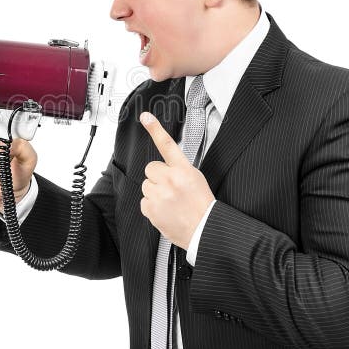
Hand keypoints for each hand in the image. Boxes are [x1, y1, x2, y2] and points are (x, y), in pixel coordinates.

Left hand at [139, 111, 214, 249]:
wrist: (203, 230)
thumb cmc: (202, 206)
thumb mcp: (197, 179)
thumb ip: (180, 170)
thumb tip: (165, 168)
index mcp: (184, 170)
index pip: (168, 145)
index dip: (155, 129)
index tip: (146, 117)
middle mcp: (170, 180)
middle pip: (151, 168)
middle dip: (157, 176)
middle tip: (170, 188)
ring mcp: (160, 194)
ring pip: (146, 185)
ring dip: (155, 192)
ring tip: (170, 201)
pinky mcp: (151, 208)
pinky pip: (144, 202)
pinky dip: (152, 206)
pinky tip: (165, 210)